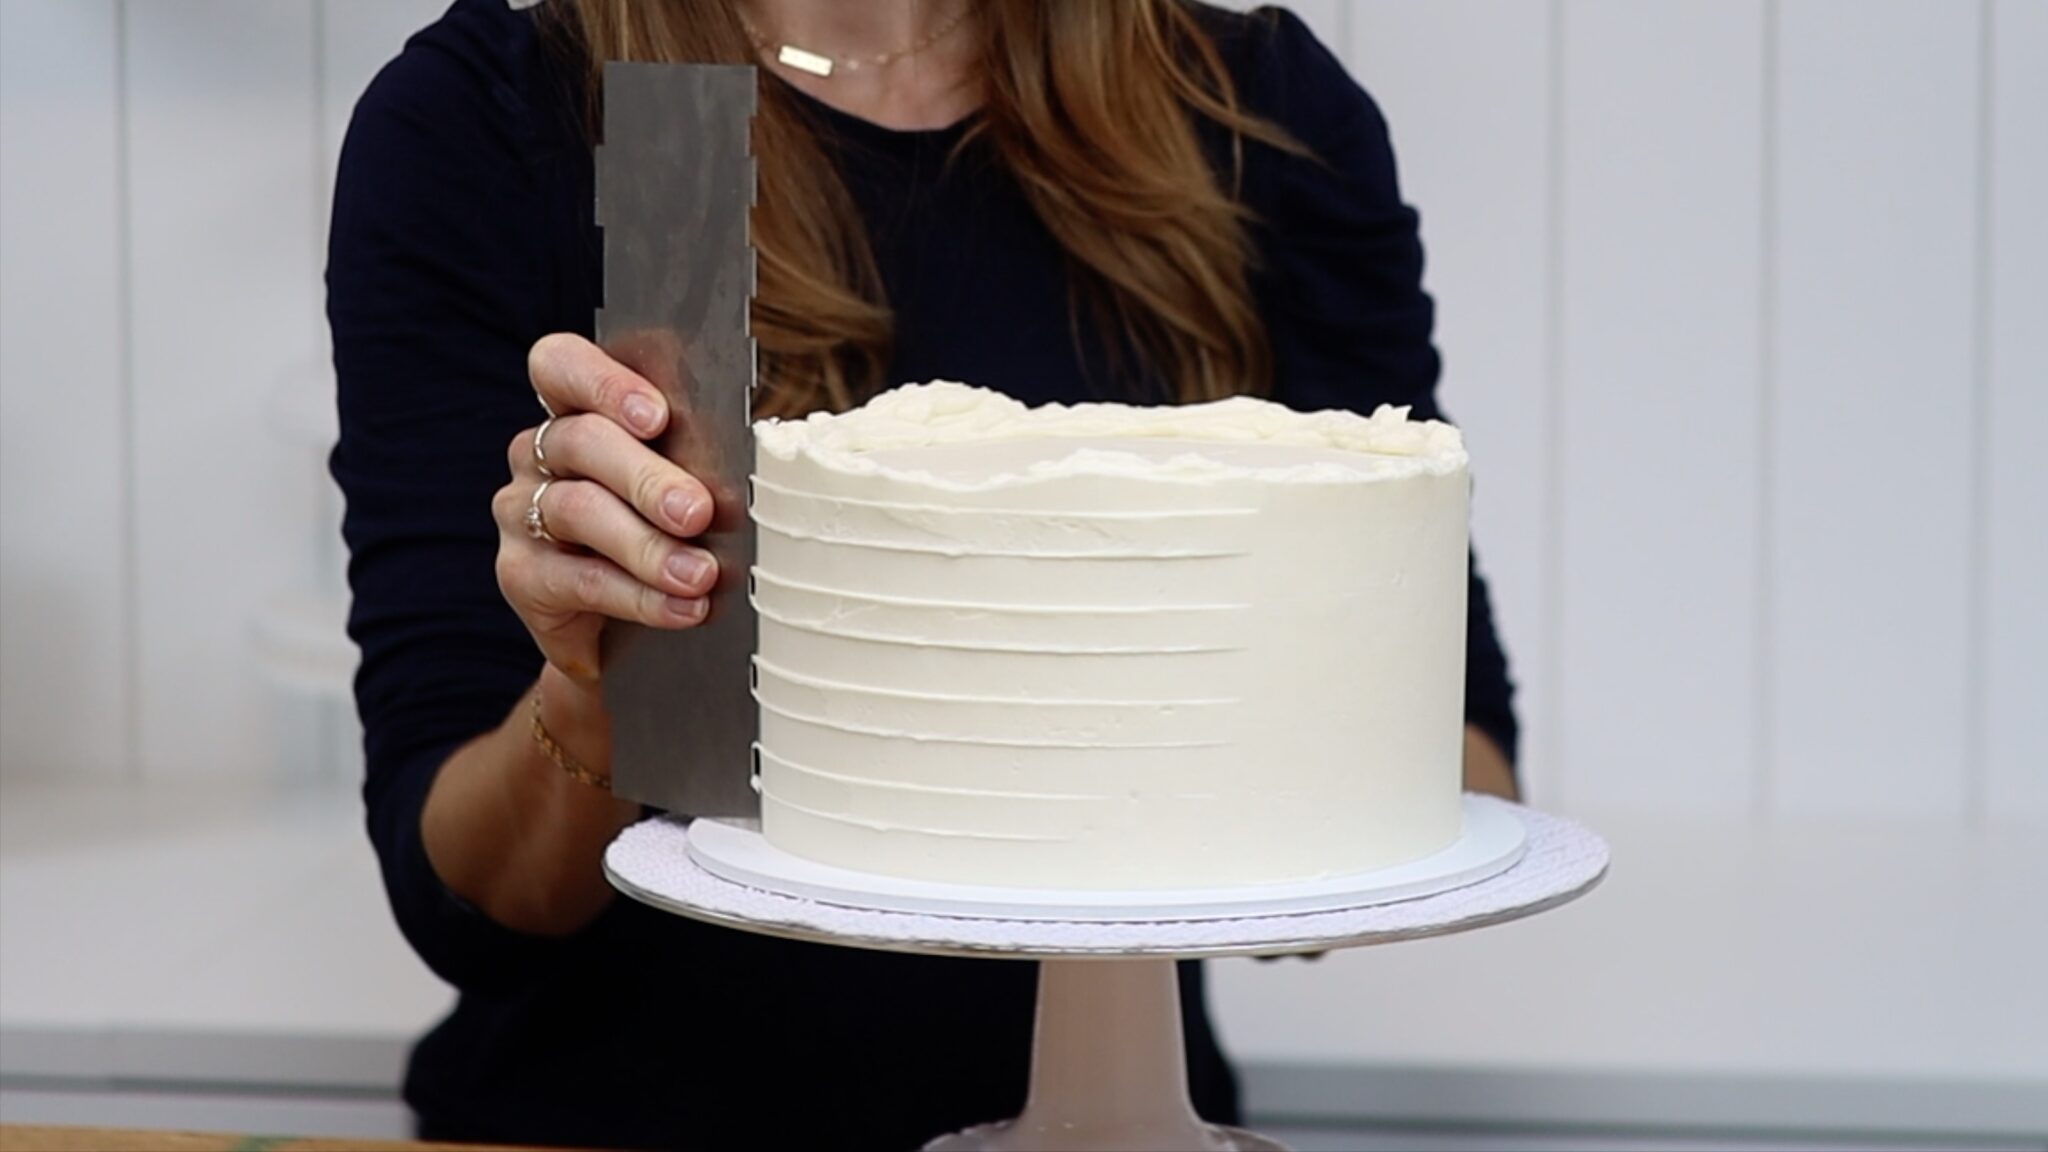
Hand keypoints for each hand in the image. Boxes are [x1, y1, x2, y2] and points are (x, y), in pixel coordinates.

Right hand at [493, 333, 718, 681]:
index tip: (657, 415)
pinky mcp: (520, 573)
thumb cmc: (663, 535)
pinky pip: (580, 579)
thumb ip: (699, 463)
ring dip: (649, 546)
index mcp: (576, 411)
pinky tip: (682, 607)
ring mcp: (522, 510)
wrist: (622, 633)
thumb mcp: (680, 487)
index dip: (604, 382)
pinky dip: (639, 596)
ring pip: (579, 511)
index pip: (561, 365)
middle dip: (647, 477)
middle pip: (582, 441)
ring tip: (700, 574)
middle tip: (697, 511)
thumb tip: (749, 464)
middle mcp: (539, 452)